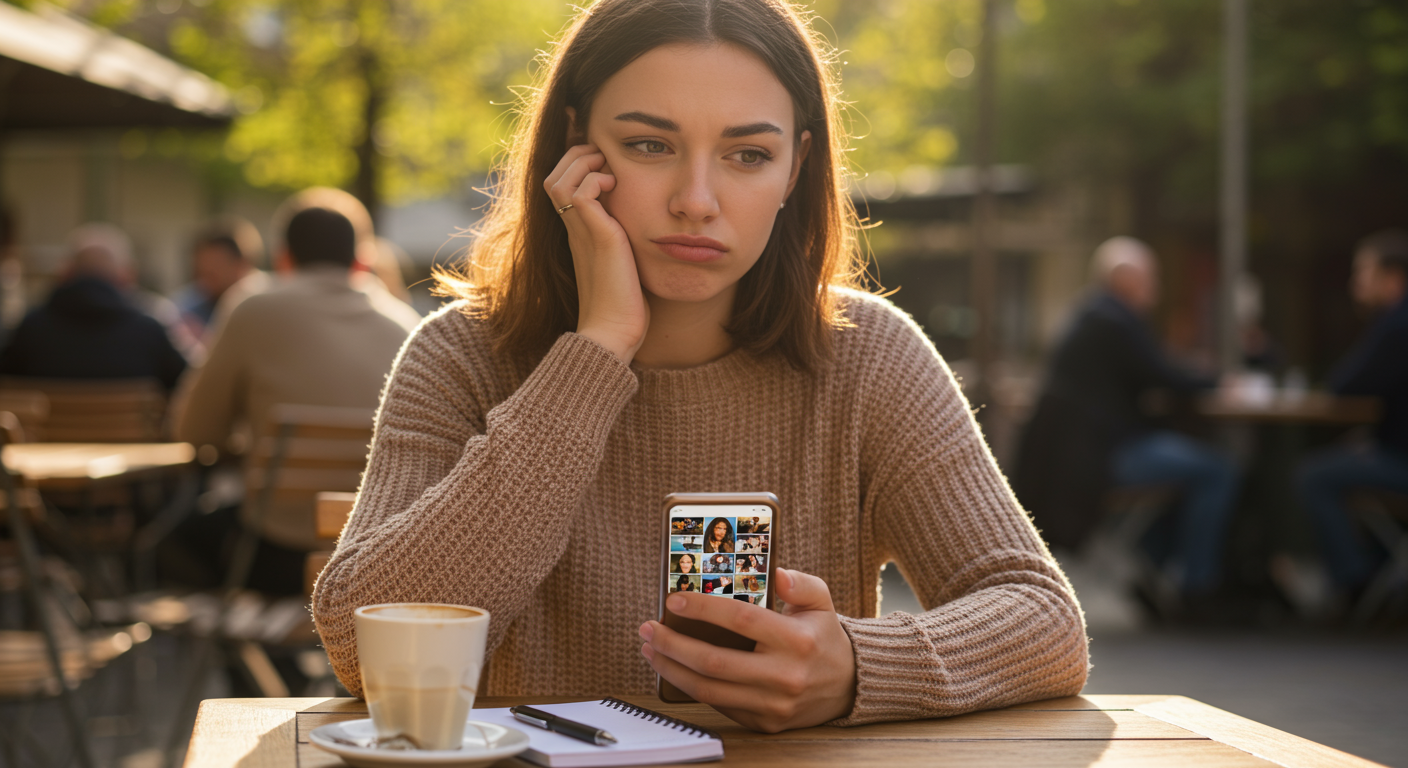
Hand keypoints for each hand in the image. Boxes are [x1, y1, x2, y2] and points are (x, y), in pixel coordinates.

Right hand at [543, 143, 648, 362]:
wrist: (613, 332)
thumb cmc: (624, 305)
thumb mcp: (625, 264)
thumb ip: (627, 242)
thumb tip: (651, 228)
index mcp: (579, 233)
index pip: (562, 186)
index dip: (577, 166)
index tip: (605, 165)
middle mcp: (574, 229)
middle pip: (553, 176)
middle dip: (577, 157)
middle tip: (604, 159)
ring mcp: (581, 232)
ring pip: (559, 180)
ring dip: (583, 164)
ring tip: (607, 170)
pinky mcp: (596, 236)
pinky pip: (579, 193)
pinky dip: (595, 179)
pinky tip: (616, 188)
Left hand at [639, 568, 856, 732]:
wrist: (848, 685)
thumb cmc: (823, 635)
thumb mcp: (821, 600)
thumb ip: (800, 583)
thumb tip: (776, 573)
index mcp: (798, 641)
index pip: (741, 620)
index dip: (704, 609)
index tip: (674, 600)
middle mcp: (785, 676)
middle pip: (715, 662)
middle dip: (672, 644)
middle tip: (648, 628)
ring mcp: (774, 704)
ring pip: (709, 689)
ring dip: (672, 669)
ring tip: (651, 649)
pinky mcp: (765, 723)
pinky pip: (719, 705)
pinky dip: (691, 687)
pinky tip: (675, 668)